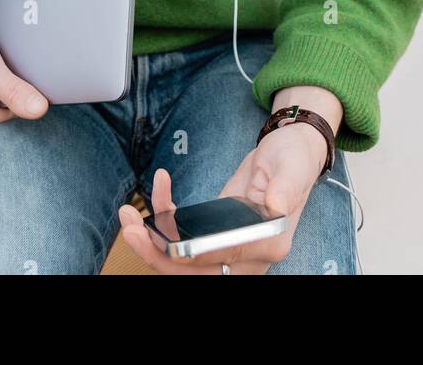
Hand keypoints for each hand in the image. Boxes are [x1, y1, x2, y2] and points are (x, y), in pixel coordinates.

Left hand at [117, 123, 324, 274]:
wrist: (290, 150)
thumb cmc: (294, 158)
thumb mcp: (292, 167)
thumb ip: (284, 187)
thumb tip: (274, 205)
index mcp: (270, 243)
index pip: (225, 258)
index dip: (194, 254)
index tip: (167, 241)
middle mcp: (249, 256)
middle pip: (197, 272)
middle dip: (159, 256)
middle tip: (131, 230)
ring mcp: (230, 247)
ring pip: (184, 262)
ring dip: (153, 244)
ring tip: (128, 217)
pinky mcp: (215, 232)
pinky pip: (184, 237)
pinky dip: (165, 217)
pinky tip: (160, 188)